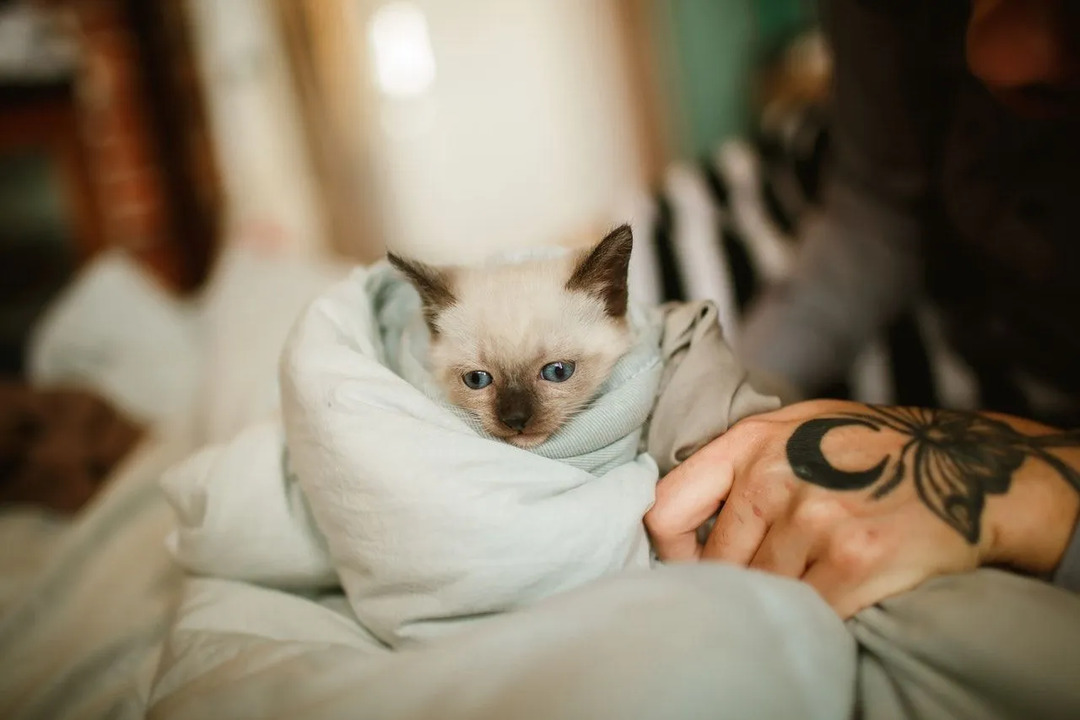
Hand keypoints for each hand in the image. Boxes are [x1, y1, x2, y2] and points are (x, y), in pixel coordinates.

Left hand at [645, 400, 1079, 617]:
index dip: (670, 552)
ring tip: (812, 578)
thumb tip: (675, 525)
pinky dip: (818, 615)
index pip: (666, 509)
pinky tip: (839, 593)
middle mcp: (774, 477)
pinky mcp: (853, 560)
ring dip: (782, 598)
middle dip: (737, 580)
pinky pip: (807, 612)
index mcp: (750, 442)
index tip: (691, 567)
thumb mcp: (796, 429)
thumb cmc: (871, 450)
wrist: (969, 466)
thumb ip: (735, 465)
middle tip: (771, 577)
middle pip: (716, 564)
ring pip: (761, 592)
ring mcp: (813, 518)